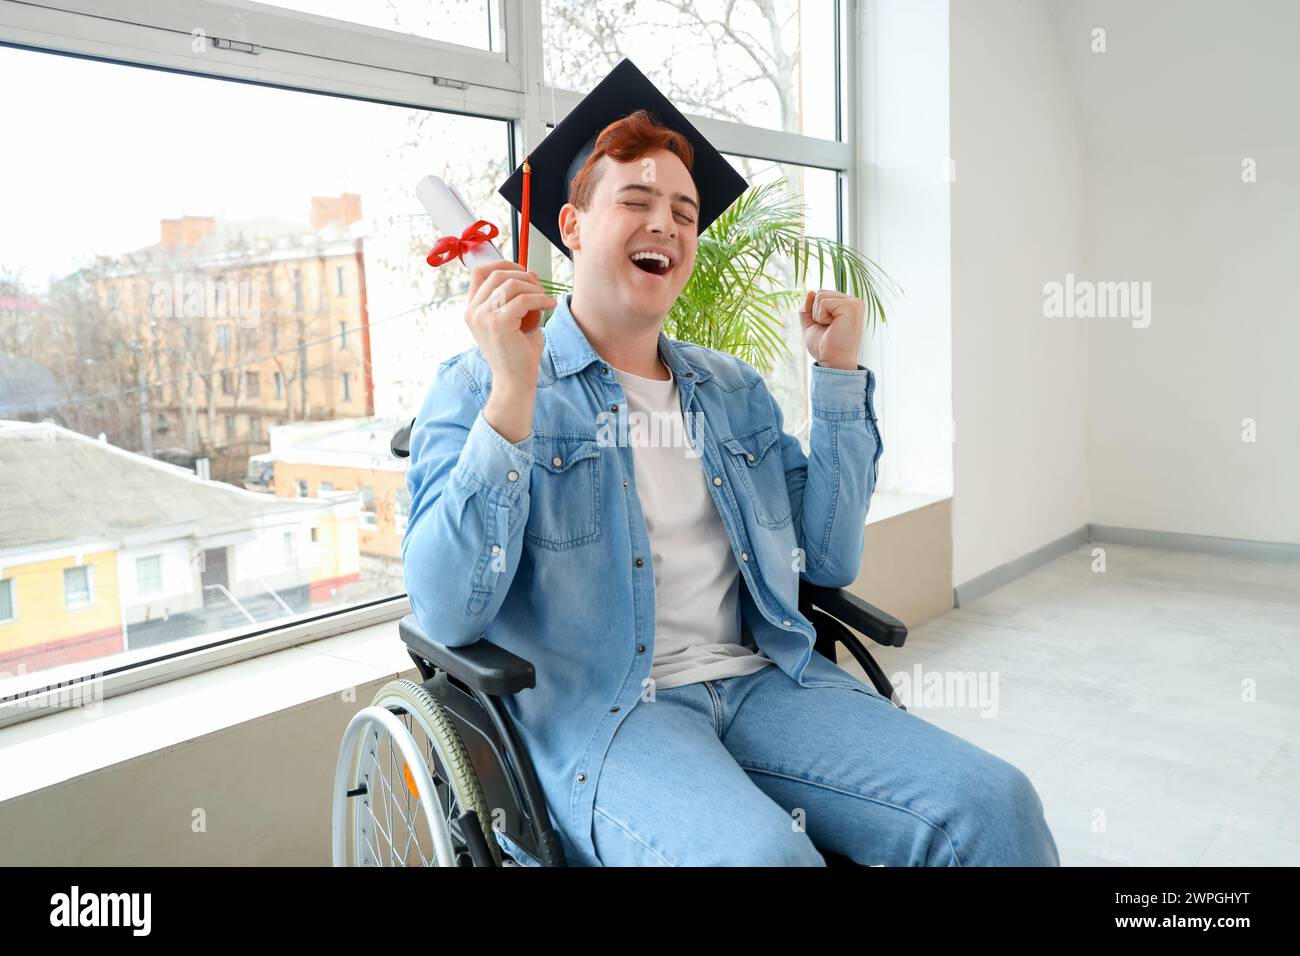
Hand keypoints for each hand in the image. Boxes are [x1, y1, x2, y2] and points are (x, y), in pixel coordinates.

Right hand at [466, 261, 553, 441]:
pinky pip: (523, 300)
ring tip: (545, 299)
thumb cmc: (517, 354)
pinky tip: (550, 306)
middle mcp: (473, 311)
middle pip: (497, 274)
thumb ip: (516, 297)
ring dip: (533, 288)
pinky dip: (540, 299)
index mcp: (472, 310)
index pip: (479, 272)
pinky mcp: (498, 323)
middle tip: (540, 287)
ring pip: (511, 284)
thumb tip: (529, 273)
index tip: (522, 270)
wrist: (515, 382)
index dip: (502, 264)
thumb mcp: (513, 320)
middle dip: (522, 275)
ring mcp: (483, 317)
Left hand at [799, 290, 863, 369]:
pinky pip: (823, 301)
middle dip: (815, 312)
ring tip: (831, 328)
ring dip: (818, 315)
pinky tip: (833, 326)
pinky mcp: (851, 306)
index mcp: (846, 305)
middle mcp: (853, 301)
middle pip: (820, 292)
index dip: (815, 311)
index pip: (821, 294)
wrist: (832, 361)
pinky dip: (821, 316)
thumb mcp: (811, 324)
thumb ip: (807, 307)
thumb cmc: (824, 346)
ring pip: (820, 296)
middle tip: (828, 328)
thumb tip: (810, 292)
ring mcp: (854, 303)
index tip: (826, 327)